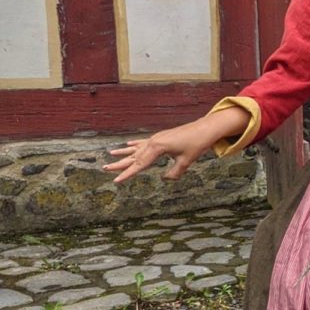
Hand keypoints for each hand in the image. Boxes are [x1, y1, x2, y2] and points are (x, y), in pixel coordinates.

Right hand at [102, 108, 247, 183]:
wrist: (205, 128)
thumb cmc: (197, 144)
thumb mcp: (186, 161)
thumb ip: (175, 172)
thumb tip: (166, 178)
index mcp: (158, 147)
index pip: (140, 164)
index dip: (128, 174)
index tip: (116, 180)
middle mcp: (154, 142)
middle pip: (134, 156)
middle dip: (120, 164)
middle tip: (105, 168)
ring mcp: (156, 138)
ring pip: (136, 148)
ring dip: (124, 153)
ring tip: (110, 155)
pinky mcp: (161, 137)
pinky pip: (144, 142)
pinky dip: (135, 144)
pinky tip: (127, 144)